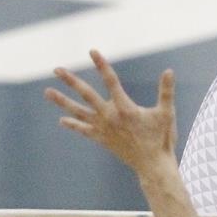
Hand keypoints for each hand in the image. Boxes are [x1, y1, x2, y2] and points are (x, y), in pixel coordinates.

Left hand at [46, 52, 175, 173]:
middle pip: (86, 94)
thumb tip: (169, 71)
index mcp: (125, 108)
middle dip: (70, 81)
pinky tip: (61, 120)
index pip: (110, 81)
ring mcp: (103, 128)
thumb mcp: (166, 113)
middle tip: (56, 69)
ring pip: (78, 111)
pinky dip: (73, 124)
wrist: (152, 165)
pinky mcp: (101, 139)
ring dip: (62, 101)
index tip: (92, 52)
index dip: (101, 65)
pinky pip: (83, 130)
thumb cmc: (161, 138)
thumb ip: (167, 91)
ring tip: (47, 92)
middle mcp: (109, 116)